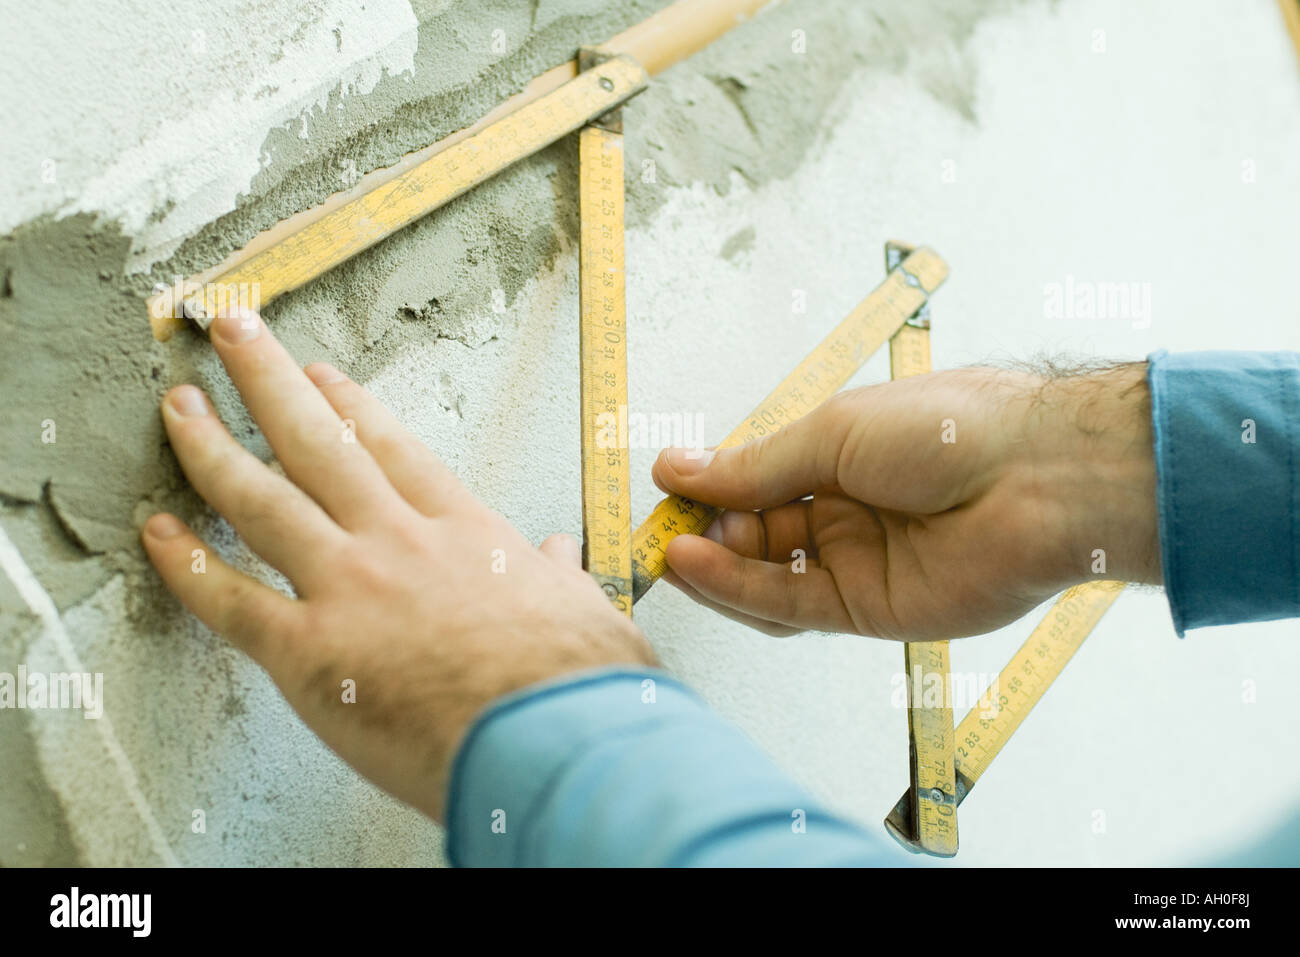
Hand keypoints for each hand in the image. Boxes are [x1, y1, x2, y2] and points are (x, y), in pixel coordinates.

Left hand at [142, 309, 653, 821]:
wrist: (552, 736)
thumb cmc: (580, 682)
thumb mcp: (587, 610)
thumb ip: (562, 575)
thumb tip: (562, 555)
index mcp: (465, 530)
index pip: (394, 450)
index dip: (350, 406)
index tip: (321, 376)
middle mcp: (398, 541)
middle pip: (319, 444)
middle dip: (267, 380)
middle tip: (230, 331)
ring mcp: (349, 588)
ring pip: (263, 499)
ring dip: (211, 446)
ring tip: (178, 404)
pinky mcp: (309, 651)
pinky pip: (231, 599)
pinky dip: (186, 564)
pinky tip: (155, 531)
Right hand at [651, 364, 1159, 639]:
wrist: (1035, 478)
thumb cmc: (954, 430)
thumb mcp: (832, 432)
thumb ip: (754, 467)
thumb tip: (682, 467)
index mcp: (841, 457)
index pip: (755, 482)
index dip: (708, 488)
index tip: (663, 487)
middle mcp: (845, 512)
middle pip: (754, 534)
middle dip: (703, 531)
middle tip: (657, 529)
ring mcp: (855, 563)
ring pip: (765, 576)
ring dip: (713, 565)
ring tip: (668, 550)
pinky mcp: (867, 610)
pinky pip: (788, 604)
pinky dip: (737, 589)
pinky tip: (697, 567)